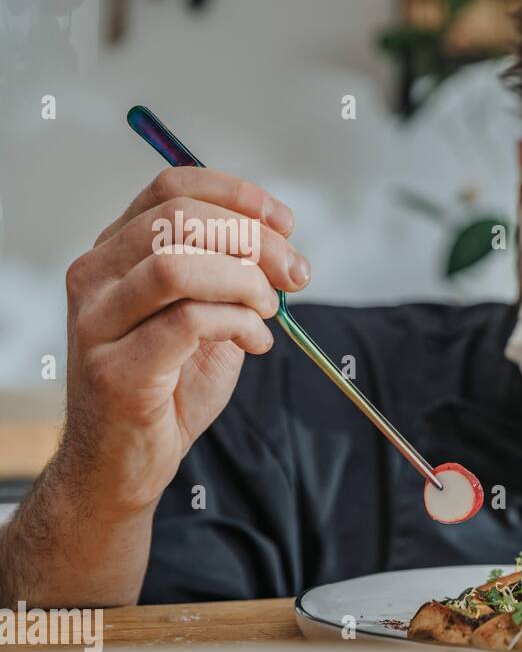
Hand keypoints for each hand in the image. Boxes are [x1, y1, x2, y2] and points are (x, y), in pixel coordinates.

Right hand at [62, 167, 308, 514]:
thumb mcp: (208, 317)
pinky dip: (239, 325)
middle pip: (179, 218)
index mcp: (117, 253)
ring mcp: (98, 322)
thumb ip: (232, 274)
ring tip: (268, 311)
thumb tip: (281, 241)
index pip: (172, 188)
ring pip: (177, 263)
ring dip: (244, 282)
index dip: (237, 195)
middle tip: (295, 274)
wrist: (127, 463)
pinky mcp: (116, 368)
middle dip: (255, 239)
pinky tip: (254, 344)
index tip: (283, 222)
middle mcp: (96, 277)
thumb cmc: (168, 389)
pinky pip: (188, 321)